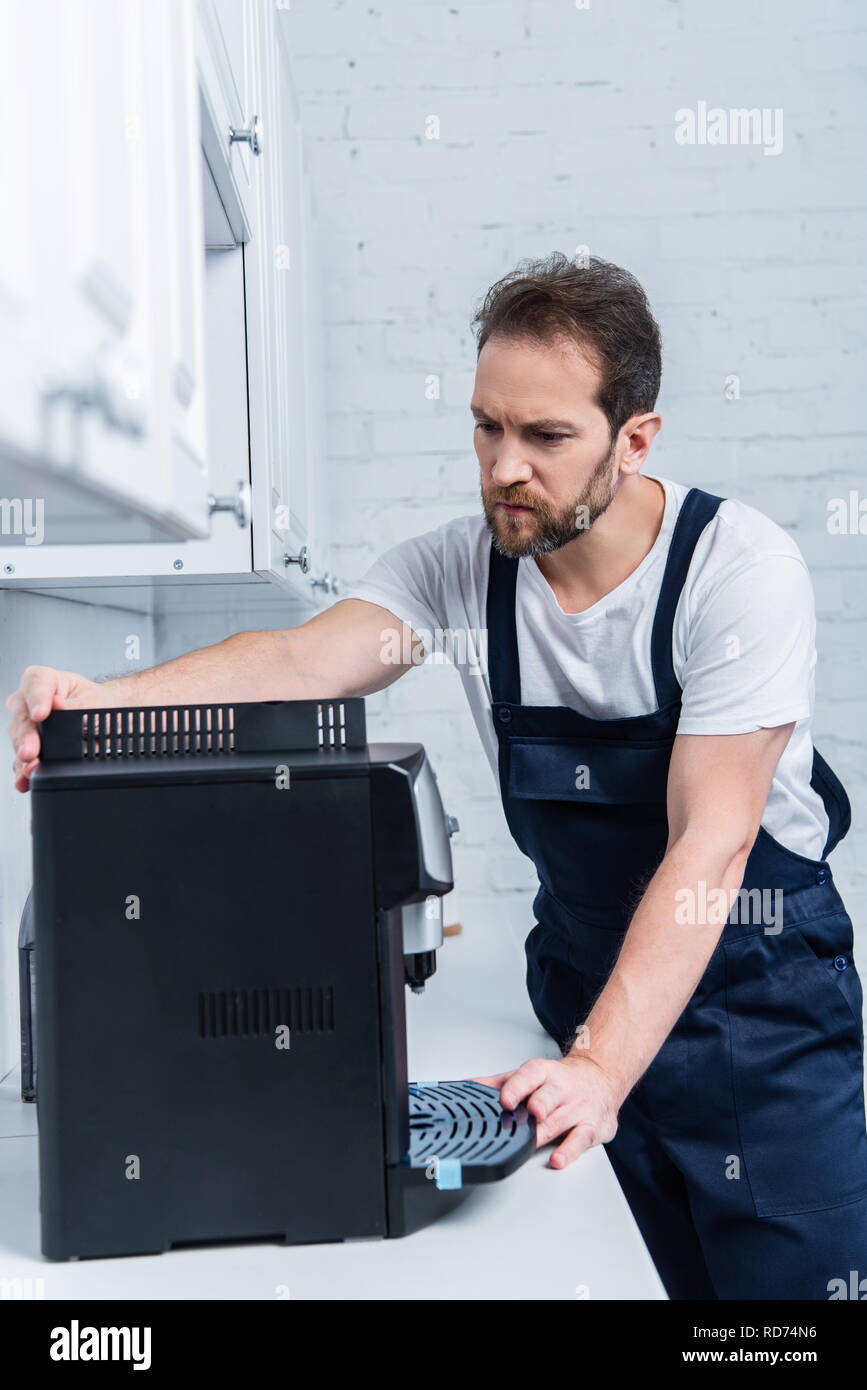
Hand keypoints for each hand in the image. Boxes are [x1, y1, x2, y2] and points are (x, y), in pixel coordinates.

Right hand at [6, 666, 100, 790]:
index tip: (41, 714)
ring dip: (24, 758)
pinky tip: (25, 781)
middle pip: (22, 717)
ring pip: (19, 740)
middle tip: (30, 751)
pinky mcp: (25, 746)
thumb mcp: (93, 700)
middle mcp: (27, 700)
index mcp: (45, 679)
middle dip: (26, 737)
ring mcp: (24, 724)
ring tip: (32, 768)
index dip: (36, 699)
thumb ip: (76, 705)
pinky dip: (24, 772)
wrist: (103, 719)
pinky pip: (21, 760)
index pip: (35, 683)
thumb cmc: (95, 702)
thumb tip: (58, 706)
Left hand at [474, 1055, 620, 1169]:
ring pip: (561, 1120)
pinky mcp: (593, 1127)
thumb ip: (500, 1083)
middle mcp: (562, 1088)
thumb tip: (467, 1087)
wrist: (600, 1077)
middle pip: (549, 1096)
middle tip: (530, 1112)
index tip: (505, 1099)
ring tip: (533, 1141)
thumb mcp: (531, 1076)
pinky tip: (559, 1159)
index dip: (517, 1087)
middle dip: (539, 1104)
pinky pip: (581, 1139)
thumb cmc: (559, 1081)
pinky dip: (570, 1150)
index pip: (530, 1076)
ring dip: (546, 1131)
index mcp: (544, 1073)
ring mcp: (578, 1107)